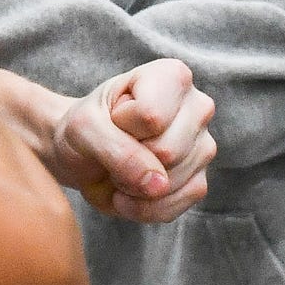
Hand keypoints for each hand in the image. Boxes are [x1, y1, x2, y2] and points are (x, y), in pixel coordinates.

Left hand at [48, 59, 215, 223]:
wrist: (81, 152)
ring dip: (132, 187)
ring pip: (171, 183)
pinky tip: (129, 192)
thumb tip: (158, 185)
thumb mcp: (83, 128)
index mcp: (173, 76)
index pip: (152, 116)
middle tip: (113, 149)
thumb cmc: (85, 128)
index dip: (120, 126)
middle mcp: (198, 107)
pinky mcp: (199, 182)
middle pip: (167, 152)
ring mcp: (203, 146)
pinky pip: (177, 205)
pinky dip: (143, 208)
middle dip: (128, 161)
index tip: (112, 117)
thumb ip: (116, 150)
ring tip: (120, 168)